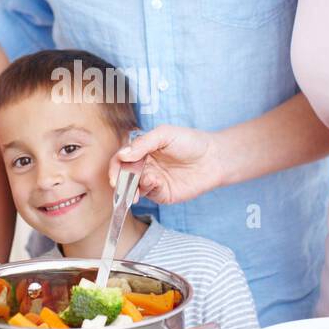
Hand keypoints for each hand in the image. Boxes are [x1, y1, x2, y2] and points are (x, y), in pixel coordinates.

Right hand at [107, 125, 223, 204]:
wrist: (214, 158)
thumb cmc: (190, 142)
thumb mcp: (165, 134)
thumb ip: (143, 143)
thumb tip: (123, 155)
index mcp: (142, 150)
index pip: (121, 159)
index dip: (116, 165)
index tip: (115, 171)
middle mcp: (145, 167)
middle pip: (124, 175)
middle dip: (121, 179)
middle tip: (121, 181)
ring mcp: (153, 181)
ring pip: (134, 187)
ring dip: (134, 185)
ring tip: (146, 178)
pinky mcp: (162, 194)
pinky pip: (149, 194)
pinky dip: (148, 188)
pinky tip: (155, 181)